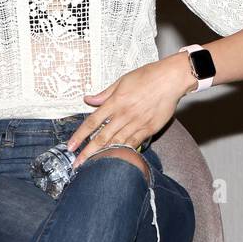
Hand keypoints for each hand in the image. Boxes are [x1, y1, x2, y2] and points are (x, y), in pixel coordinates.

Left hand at [66, 55, 197, 169]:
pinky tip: (118, 157)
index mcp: (115, 102)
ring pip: (117, 142)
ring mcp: (137, 123)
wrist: (171, 79)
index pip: (92, 122)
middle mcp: (124, 115)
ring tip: (94, 164)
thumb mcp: (122, 81)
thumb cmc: (148, 76)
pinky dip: (125, 150)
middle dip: (88, 152)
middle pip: (102, 137)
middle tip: (78, 164)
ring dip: (105, 154)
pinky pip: (134, 142)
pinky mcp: (150, 128)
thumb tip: (88, 99)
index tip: (71, 146)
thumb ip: (105, 93)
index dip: (79, 136)